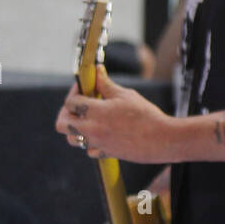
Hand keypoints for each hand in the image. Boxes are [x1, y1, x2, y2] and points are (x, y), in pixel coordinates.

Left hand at [56, 65, 175, 163]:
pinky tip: (103, 135)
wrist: (163, 139)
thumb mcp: (126, 95)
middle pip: (61, 124)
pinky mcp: (106, 153)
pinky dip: (92, 143)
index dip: (75, 93)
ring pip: (72, 139)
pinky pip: (89, 150)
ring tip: (88, 122)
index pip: (70, 102)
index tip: (84, 89)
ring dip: (76, 129)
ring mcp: (97, 143)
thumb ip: (106, 84)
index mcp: (96, 111)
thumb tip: (96, 70)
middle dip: (66, 113)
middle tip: (77, 108)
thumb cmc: (146, 115)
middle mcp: (92, 129)